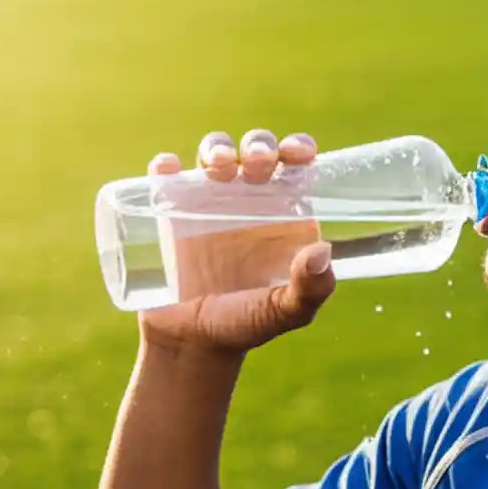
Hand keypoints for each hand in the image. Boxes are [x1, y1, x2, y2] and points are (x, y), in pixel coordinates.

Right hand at [138, 129, 334, 353]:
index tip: (297, 153)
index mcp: (285, 212)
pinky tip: (169, 168)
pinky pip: (166, 177)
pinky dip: (165, 165)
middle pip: (256, 150)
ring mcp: (209, 201)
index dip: (298, 147)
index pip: (295, 164)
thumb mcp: (285, 312)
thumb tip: (322, 250)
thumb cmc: (247, 324)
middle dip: (260, 145)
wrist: (193, 343)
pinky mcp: (170, 212)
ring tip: (219, 167)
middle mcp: (250, 199)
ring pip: (214, 153)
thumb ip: (311, 289)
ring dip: (217, 147)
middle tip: (258, 165)